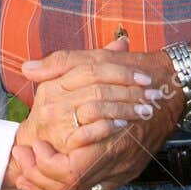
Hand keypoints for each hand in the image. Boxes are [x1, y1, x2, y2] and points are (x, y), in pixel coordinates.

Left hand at [16, 44, 185, 189]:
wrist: (176, 85)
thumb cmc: (138, 71)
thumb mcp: (98, 61)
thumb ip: (61, 64)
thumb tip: (29, 68)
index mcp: (113, 139)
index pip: (71, 173)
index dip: (44, 166)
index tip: (30, 146)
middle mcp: (120, 162)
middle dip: (40, 181)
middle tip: (24, 160)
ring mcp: (124, 171)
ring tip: (29, 172)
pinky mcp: (126, 173)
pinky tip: (52, 180)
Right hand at [22, 34, 161, 152]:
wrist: (37, 147)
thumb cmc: (60, 115)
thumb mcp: (72, 86)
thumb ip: (96, 63)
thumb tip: (122, 42)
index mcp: (54, 80)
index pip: (93, 68)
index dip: (122, 72)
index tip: (145, 77)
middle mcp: (52, 98)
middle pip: (98, 87)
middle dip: (129, 91)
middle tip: (152, 95)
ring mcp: (55, 119)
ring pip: (97, 106)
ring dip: (125, 108)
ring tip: (144, 110)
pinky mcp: (62, 141)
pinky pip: (90, 130)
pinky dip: (110, 126)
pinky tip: (125, 125)